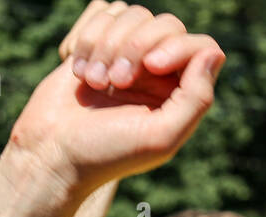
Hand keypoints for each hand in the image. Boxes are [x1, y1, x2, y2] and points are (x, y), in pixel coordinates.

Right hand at [7, 2, 224, 193]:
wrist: (51, 153)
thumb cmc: (105, 153)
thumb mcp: (160, 137)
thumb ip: (196, 99)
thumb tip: (214, 52)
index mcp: (179, 95)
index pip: (199, 46)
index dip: (176, 46)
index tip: (150, 67)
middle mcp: (157, 74)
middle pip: (167, 24)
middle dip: (138, 45)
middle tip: (116, 81)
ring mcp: (126, 57)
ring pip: (133, 14)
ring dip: (108, 44)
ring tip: (94, 81)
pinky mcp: (97, 47)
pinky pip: (105, 14)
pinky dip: (89, 38)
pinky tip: (80, 73)